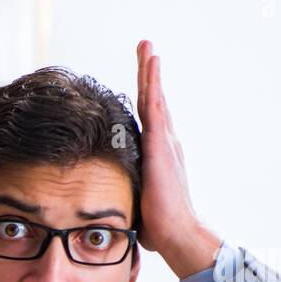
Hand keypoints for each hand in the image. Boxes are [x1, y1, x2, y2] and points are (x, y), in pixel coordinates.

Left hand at [136, 40, 220, 277]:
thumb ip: (126, 188)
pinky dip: (153, 86)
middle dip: (149, 74)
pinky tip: (151, 67)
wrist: (176, 233)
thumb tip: (105, 197)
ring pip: (155, 99)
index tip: (142, 76)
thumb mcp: (136, 199)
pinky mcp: (160, 147)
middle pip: (154, 101)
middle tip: (146, 48)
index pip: (149, 118)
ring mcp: (165, 143)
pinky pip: (156, 109)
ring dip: (150, 72)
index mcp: (158, 154)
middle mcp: (165, 143)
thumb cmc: (157, 225)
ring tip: (147, 48)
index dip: (146, 96)